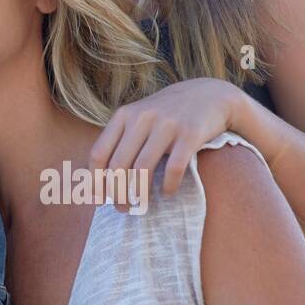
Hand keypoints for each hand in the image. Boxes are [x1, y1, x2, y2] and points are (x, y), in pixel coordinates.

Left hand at [88, 79, 247, 209]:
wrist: (209, 95)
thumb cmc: (166, 114)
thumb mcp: (139, 117)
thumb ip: (120, 140)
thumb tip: (100, 178)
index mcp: (124, 115)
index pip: (99, 153)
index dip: (96, 180)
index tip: (98, 199)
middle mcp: (142, 118)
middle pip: (119, 165)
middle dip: (117, 193)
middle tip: (121, 208)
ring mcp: (166, 124)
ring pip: (143, 169)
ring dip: (138, 195)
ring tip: (140, 206)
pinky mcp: (190, 133)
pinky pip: (174, 168)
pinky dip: (168, 186)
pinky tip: (168, 194)